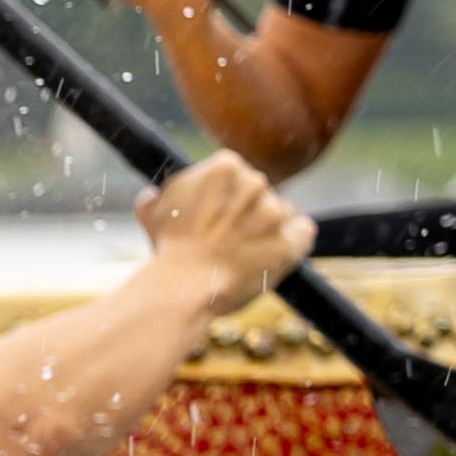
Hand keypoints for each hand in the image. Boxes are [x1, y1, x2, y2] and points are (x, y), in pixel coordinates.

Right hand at [131, 152, 309, 302]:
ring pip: (281, 212)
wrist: (182, 288)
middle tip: (227, 237)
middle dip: (247, 211)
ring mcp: (275, 213)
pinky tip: (274, 252)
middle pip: (260, 191)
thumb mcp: (153, 214)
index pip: (236, 173)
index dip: (223, 197)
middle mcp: (256, 183)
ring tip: (242, 253)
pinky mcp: (290, 241)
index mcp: (225, 167)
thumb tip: (151, 196)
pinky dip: (293, 240)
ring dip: (266, 229)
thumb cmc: (166, 250)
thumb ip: (159, 197)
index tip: (214, 216)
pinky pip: (303, 232)